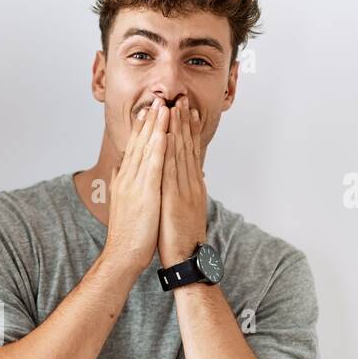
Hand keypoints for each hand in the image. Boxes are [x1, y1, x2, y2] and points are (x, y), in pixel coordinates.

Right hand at [105, 96, 168, 271]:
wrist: (123, 254)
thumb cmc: (127, 234)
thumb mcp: (121, 203)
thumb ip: (120, 183)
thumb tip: (119, 169)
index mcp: (124, 180)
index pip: (133, 149)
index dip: (141, 129)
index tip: (147, 112)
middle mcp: (127, 178)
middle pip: (139, 144)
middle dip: (149, 121)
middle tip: (157, 101)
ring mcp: (135, 184)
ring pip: (147, 149)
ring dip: (156, 127)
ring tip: (163, 108)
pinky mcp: (145, 193)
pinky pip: (153, 165)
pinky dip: (159, 147)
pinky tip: (165, 133)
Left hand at [158, 97, 208, 264]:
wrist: (183, 259)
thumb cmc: (177, 236)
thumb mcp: (179, 208)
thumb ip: (176, 191)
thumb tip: (173, 179)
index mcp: (191, 185)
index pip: (189, 152)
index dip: (188, 130)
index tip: (185, 110)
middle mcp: (190, 184)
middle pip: (188, 148)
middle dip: (185, 123)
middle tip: (182, 99)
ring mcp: (184, 190)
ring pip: (181, 154)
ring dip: (179, 130)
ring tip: (176, 108)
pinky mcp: (174, 199)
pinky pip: (171, 171)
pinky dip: (169, 152)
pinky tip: (167, 137)